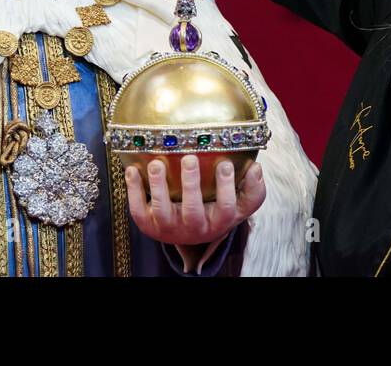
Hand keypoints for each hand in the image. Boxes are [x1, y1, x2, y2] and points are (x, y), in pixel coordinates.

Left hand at [125, 155, 264, 246]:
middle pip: (193, 211)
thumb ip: (253, 189)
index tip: (225, 164)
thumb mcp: (238, 205)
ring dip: (159, 187)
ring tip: (157, 163)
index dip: (226, 188)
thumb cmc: (216, 210)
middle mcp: (194, 228)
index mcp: (218, 221)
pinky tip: (133, 170)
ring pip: (163, 211)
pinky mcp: (148, 224)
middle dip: (190, 185)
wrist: (190, 233)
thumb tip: (256, 167)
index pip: (226, 208)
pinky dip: (134, 190)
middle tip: (189, 158)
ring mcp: (169, 227)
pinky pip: (138, 210)